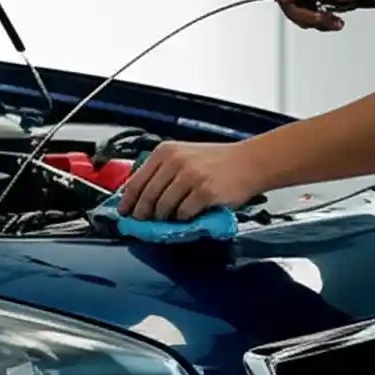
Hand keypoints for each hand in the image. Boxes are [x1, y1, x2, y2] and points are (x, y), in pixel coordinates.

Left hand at [117, 142, 264, 221]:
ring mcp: (190, 177)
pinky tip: (186, 216)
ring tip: (168, 219)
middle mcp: (175, 162)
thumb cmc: (217, 161)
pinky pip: (183, 213)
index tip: (124, 213)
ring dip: (163, 218)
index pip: (136, 181)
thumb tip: (139, 196)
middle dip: (143, 215)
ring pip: (163, 207)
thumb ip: (162, 171)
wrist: (250, 162)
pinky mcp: (205, 192)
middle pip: (147, 197)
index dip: (127, 202)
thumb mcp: (184, 155)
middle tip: (144, 223)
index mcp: (165, 152)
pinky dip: (182, 219)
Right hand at [277, 0, 374, 30]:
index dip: (300, 13)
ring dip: (320, 23)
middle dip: (312, 19)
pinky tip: (336, 20)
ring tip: (336, 22)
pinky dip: (324, 22)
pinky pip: (314, 16)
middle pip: (294, 10)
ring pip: (304, 16)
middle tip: (331, 21)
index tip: (319, 17)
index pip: (287, 0)